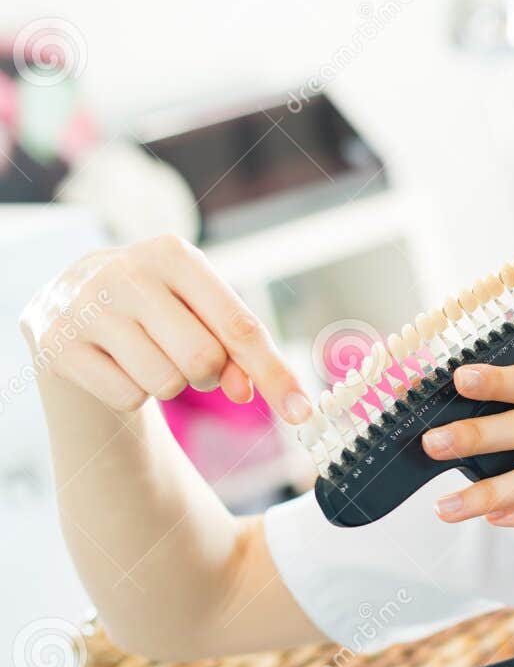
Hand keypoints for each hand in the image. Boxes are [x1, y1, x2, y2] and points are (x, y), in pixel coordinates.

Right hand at [19, 234, 311, 421]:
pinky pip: (127, 397)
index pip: (240, 327)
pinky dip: (132, 393)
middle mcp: (126, 271)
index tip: (303, 413)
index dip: (275, 375)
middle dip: (208, 375)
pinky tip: (115, 364)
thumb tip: (245, 391)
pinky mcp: (56, 342)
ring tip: (147, 354)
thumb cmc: (160, 310)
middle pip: (204, 360)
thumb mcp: (202, 313)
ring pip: (165, 383)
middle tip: (187, 357)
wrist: (73, 306)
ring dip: (169, 384)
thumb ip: (238, 351)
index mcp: (174, 253)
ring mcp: (85, 305)